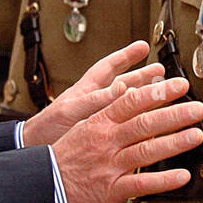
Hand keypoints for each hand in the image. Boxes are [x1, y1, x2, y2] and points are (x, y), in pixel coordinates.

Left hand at [23, 40, 162, 146]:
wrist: (37, 155)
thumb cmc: (46, 129)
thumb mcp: (71, 110)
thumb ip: (96, 100)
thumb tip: (122, 87)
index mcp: (87, 91)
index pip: (109, 67)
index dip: (126, 56)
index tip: (142, 47)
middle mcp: (96, 103)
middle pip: (124, 84)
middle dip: (143, 76)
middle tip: (162, 71)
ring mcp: (100, 119)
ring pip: (128, 105)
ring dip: (145, 100)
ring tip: (165, 96)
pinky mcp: (103, 136)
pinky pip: (125, 125)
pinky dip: (139, 124)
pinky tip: (152, 129)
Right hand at [52, 76, 202, 202]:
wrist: (43, 187)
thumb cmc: (66, 156)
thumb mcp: (83, 126)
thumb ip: (111, 113)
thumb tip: (132, 93)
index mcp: (99, 122)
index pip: (132, 101)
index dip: (158, 92)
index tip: (179, 85)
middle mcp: (106, 141)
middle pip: (144, 123)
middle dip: (174, 114)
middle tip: (198, 108)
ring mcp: (109, 165)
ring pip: (146, 150)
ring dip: (174, 143)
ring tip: (196, 135)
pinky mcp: (111, 190)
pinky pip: (141, 184)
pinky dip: (163, 180)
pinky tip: (182, 175)